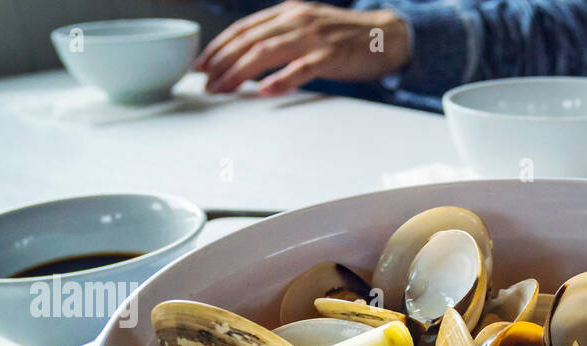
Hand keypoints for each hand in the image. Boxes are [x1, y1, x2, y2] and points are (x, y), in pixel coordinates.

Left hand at [195, 2, 411, 95]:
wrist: (386, 34)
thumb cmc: (344, 37)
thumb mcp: (307, 27)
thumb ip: (281, 38)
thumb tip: (249, 63)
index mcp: (287, 12)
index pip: (243, 29)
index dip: (218, 47)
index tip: (200, 66)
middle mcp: (296, 20)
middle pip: (249, 40)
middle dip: (222, 62)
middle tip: (205, 83)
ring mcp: (313, 37)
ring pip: (266, 53)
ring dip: (240, 73)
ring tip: (223, 89)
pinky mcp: (330, 56)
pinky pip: (301, 68)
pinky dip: (281, 80)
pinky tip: (264, 91)